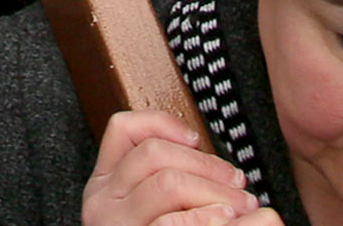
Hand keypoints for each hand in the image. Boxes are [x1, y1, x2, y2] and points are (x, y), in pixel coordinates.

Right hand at [82, 109, 263, 224]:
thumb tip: (203, 150)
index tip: (198, 141)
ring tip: (240, 206)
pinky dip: (205, 216)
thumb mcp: (151, 207)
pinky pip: (172, 222)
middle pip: (155, 155)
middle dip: (206, 164)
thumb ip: (169, 178)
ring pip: (167, 183)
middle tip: (238, 184)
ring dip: (214, 190)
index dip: (164, 125)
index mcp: (104, 186)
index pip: (124, 130)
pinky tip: (225, 220)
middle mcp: (102, 204)